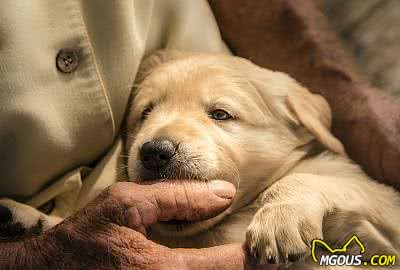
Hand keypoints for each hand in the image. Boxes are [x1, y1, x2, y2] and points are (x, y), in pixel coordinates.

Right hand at [1, 180, 271, 268]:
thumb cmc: (87, 236)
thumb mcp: (128, 204)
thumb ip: (178, 198)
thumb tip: (224, 191)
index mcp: (165, 269)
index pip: (226, 266)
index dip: (253, 258)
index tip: (270, 248)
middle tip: (275, 262)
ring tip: (255, 266)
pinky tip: (221, 267)